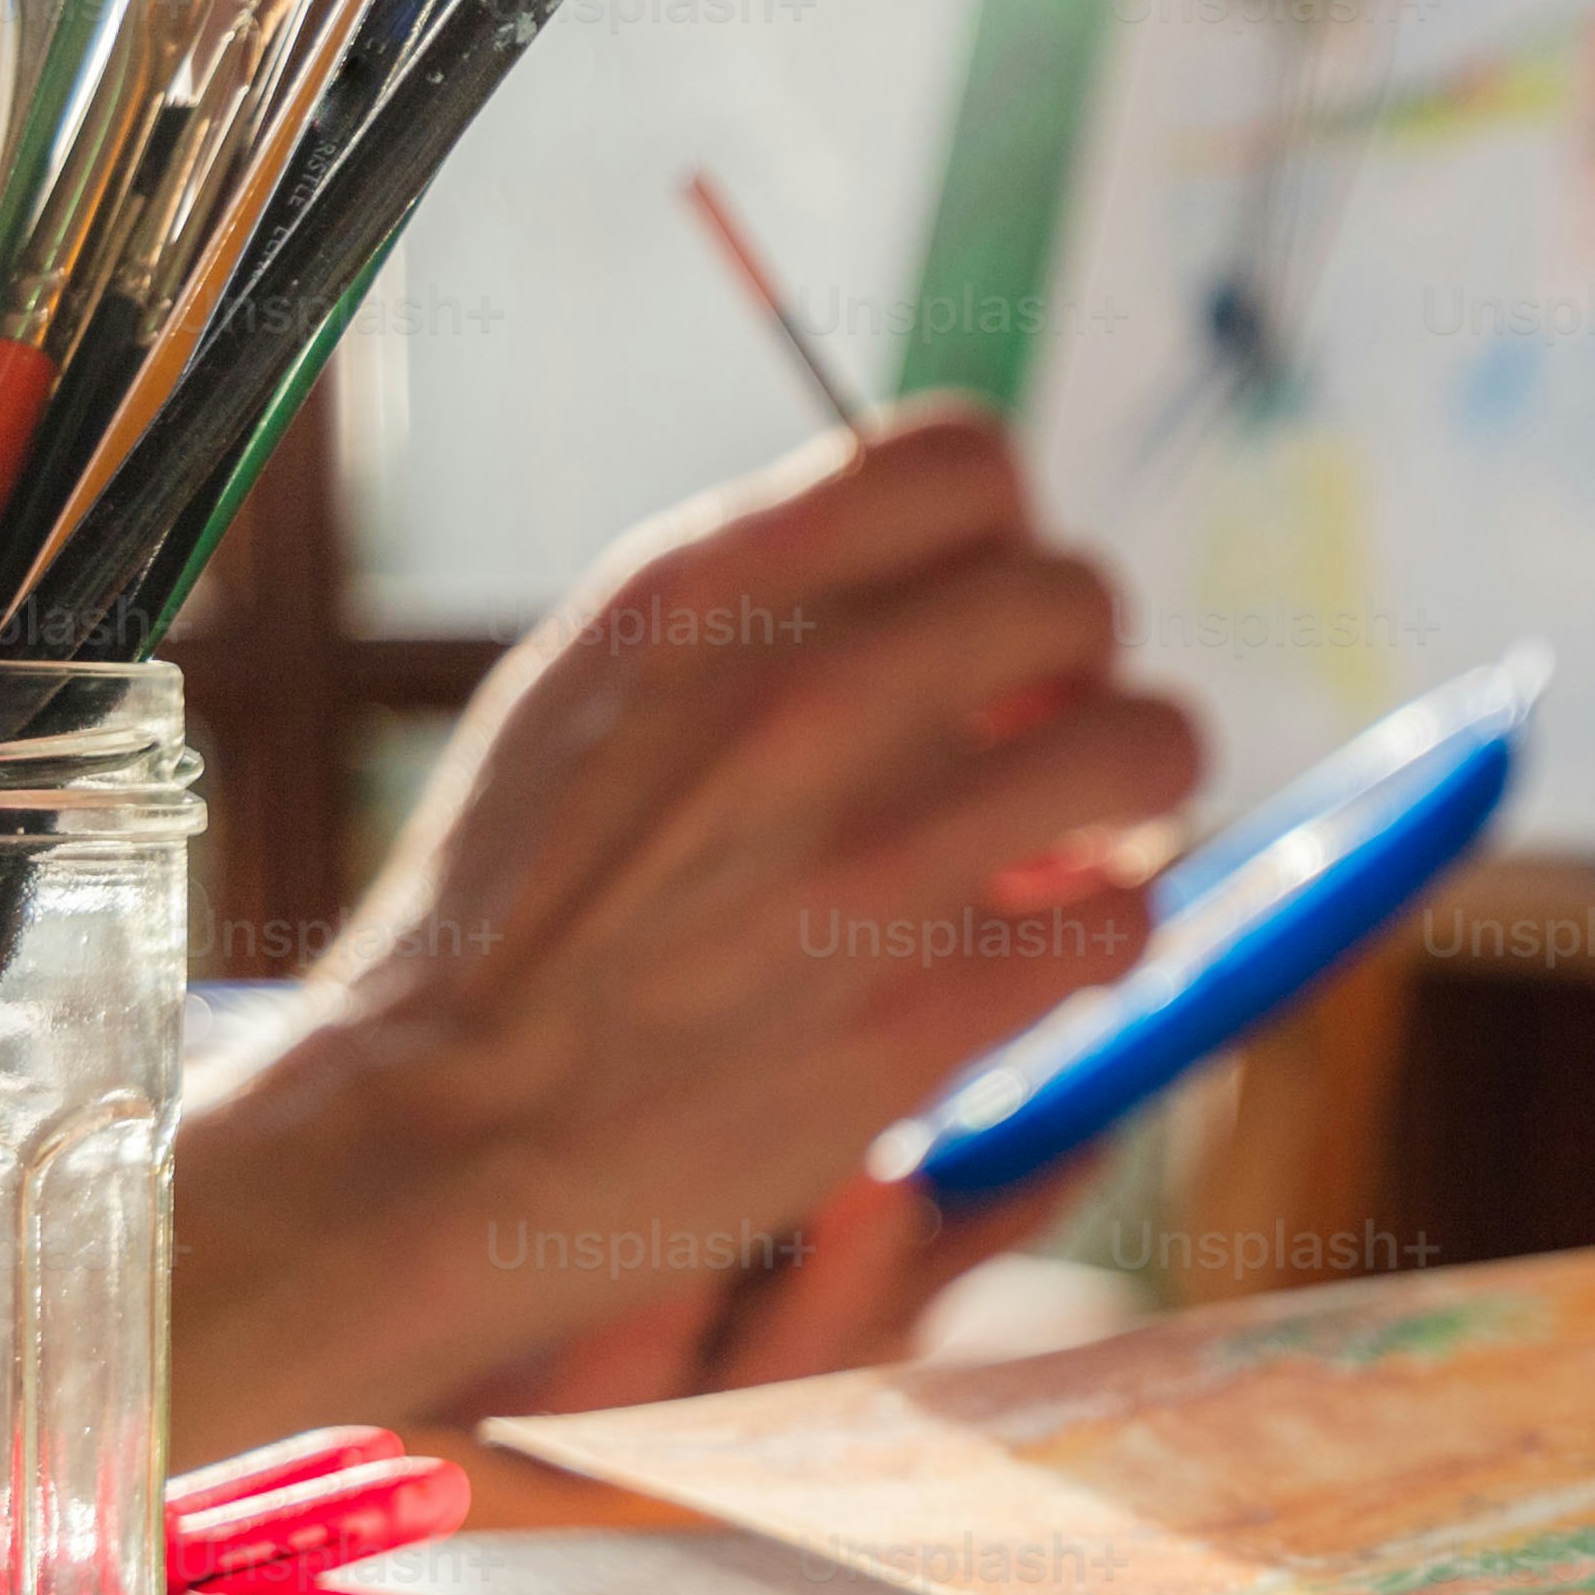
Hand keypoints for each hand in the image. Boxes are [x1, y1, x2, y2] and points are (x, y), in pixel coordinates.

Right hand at [165, 405, 1200, 1455]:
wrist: (446, 1135)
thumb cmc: (508, 923)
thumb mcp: (585, 695)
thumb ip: (754, 611)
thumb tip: (934, 575)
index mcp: (705, 595)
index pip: (963, 460)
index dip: (1002, 540)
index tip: (965, 628)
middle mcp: (800, 699)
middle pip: (1079, 594)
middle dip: (1076, 673)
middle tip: (1027, 750)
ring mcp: (875, 854)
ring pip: (1147, 745)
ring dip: (1131, 797)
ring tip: (1068, 847)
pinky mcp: (931, 1005)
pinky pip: (1123, 916)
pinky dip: (1101, 937)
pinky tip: (1033, 959)